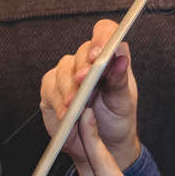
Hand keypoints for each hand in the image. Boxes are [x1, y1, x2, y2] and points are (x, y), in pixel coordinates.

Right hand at [40, 16, 139, 175]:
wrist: (104, 143)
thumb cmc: (117, 117)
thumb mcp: (123, 102)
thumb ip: (120, 80)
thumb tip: (121, 59)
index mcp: (111, 58)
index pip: (105, 32)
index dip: (100, 38)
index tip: (98, 54)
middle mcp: (88, 62)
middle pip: (82, 52)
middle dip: (82, 67)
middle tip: (83, 80)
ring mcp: (68, 74)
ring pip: (63, 70)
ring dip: (69, 88)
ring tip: (75, 105)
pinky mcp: (52, 89)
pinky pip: (50, 88)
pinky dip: (58, 101)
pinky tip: (65, 112)